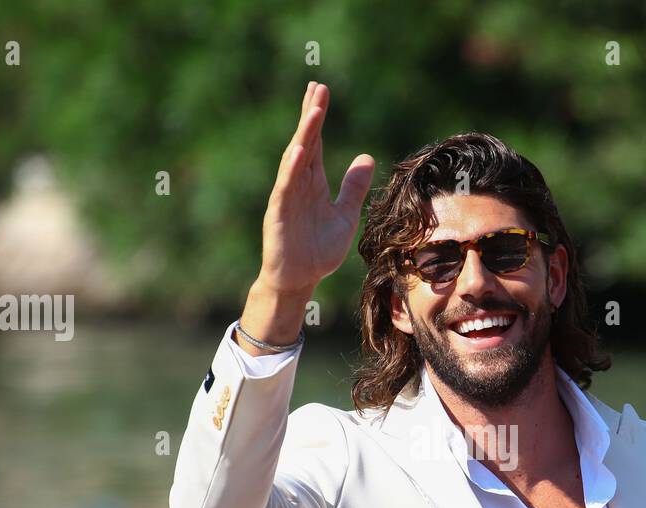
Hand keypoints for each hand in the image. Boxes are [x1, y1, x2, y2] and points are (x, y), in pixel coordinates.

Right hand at [258, 81, 375, 295]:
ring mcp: (287, 197)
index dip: (317, 117)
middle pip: (305, 143)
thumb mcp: (345, 216)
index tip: (321, 91)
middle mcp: (298, 184)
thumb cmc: (318, 250)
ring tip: (313, 111)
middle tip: (317, 87)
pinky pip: (285, 188)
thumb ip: (354, 188)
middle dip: (310, 116)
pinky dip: (290, 170)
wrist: (299, 280)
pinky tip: (298, 152)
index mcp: (313, 183)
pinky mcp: (278, 214)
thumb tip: (367, 158)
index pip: (315, 143)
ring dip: (304, 135)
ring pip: (295, 160)